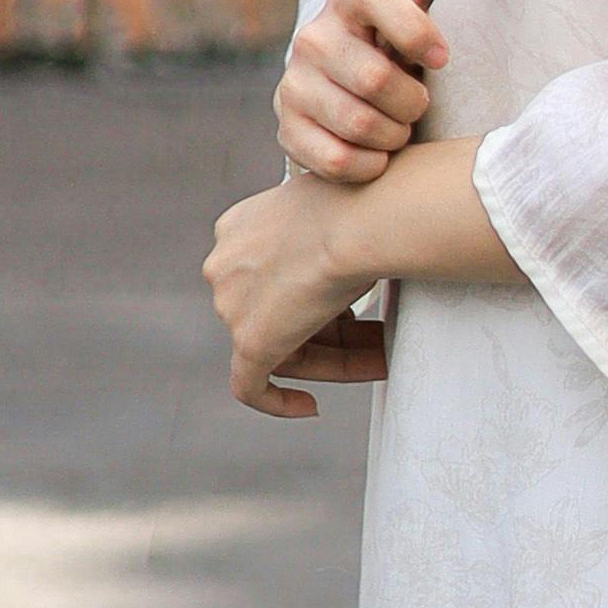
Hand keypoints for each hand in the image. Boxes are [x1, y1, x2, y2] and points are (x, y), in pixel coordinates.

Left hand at [206, 143, 520, 420]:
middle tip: (381, 339)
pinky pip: (251, 387)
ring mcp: (233, 306)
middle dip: (333, 330)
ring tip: (380, 363)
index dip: (319, 294)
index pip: (277, 275)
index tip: (358, 308)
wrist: (366, 216)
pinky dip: (278, 401)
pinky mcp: (250, 342)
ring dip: (332, 360)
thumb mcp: (343, 202)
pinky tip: (311, 407)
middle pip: (281, 312)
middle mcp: (225, 265)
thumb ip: (338, 224)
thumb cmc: (369, 199)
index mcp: (239, 226)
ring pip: (281, 347)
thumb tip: (377, 231)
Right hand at [275, 0, 446, 184]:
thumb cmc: (392, 59)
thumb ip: (422, 32)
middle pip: (374, 77)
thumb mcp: (406, 33)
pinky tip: (378, 155)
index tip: (440, 60)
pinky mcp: (287, 129)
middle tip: (417, 107)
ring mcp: (294, 85)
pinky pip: (337, 160)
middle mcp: (313, 38)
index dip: (416, 31)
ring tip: (398, 129)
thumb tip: (438, 57)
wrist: (342, 89)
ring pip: (359, 124)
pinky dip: (370, 165)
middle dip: (411, 102)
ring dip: (393, 136)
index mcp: (347, 2)